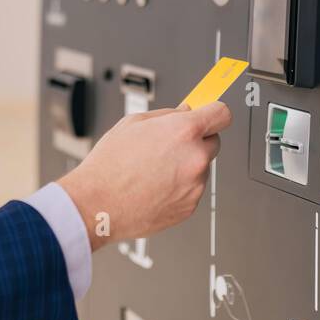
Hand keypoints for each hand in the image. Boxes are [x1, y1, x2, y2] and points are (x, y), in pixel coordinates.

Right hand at [58, 101, 230, 251]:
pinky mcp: (190, 207)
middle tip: (171, 145)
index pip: (222, 114)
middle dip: (197, 141)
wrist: (98, 204)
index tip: (209, 115)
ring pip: (201, 167)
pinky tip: (155, 186)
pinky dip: (180, 187)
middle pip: (214, 142)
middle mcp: (195, 158)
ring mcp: (195, 185)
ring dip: (186, 166)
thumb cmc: (110, 165)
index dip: (213, 112)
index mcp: (184, 131)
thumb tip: (185, 112)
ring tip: (155, 169)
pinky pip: (192, 190)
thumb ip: (167, 114)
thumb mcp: (133, 123)